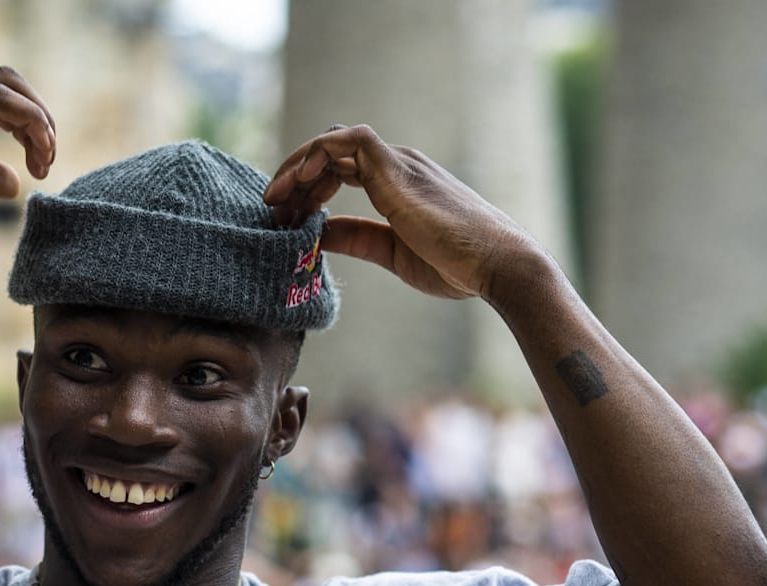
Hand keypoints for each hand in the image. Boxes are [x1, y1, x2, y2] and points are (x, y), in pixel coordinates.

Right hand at [0, 66, 55, 233]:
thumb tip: (14, 182)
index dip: (25, 121)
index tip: (36, 160)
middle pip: (8, 79)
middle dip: (39, 116)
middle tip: (48, 158)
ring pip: (9, 84)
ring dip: (40, 121)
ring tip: (46, 161)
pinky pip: (1, 102)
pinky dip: (30, 123)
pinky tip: (36, 156)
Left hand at [263, 125, 545, 301]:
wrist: (495, 264)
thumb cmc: (455, 263)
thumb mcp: (391, 252)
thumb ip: (355, 239)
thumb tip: (315, 233)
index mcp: (397, 184)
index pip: (340, 170)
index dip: (307, 191)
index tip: (284, 220)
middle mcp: (396, 166)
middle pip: (331, 154)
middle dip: (294, 179)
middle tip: (270, 210)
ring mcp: (397, 164)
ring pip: (333, 142)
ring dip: (297, 167)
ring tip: (275, 200)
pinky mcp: (396, 169)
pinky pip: (346, 140)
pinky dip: (315, 155)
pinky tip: (299, 185)